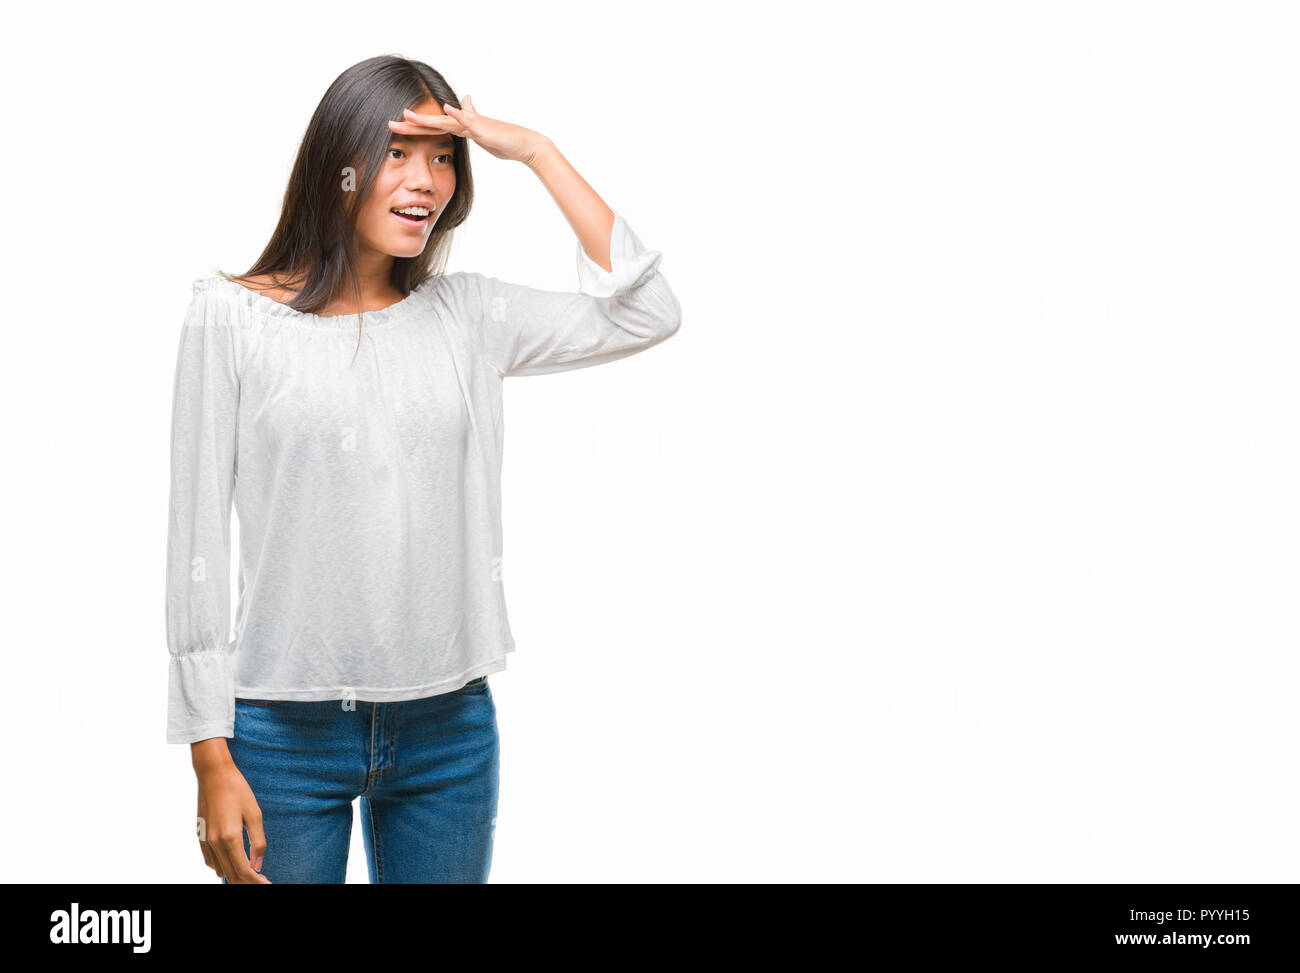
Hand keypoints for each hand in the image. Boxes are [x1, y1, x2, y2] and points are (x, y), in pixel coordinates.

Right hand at [195, 759, 270, 883]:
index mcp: (230, 838)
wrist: (213, 775)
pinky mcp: (200, 836)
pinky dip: (222, 866)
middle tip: (262, 880)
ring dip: (235, 875)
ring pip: (219, 870)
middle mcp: (214, 843)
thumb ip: (257, 842)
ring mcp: (205, 840)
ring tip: (251, 872)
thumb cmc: (238, 791)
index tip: (267, 884)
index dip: (256, 882)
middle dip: (248, 881)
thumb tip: (258, 865)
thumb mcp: (254, 814)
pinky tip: (233, 862)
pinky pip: (210, 861)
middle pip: (231, 874)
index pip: (244, 871)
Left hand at [388, 95, 551, 166]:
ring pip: (445, 120)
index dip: (416, 127)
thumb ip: (471, 118)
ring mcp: (472, 124)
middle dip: (411, 124)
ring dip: (426, 118)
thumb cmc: (505, 140)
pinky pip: (469, 120)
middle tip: (389, 123)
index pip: (434, 127)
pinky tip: (446, 109)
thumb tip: (466, 100)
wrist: (525, 143)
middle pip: (433, 123)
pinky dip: (457, 114)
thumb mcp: (483, 131)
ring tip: (407, 115)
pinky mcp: (483, 128)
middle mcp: (463, 122)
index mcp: (461, 127)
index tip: (397, 128)